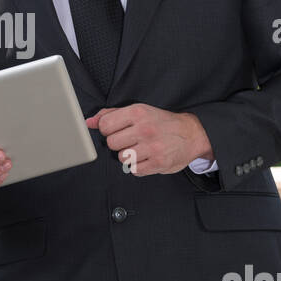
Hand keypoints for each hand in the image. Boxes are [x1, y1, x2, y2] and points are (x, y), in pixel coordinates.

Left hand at [86, 104, 211, 176]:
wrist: (191, 134)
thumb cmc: (161, 122)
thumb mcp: (138, 111)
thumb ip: (111, 115)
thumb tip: (89, 122)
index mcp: (138, 112)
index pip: (105, 125)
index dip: (107, 130)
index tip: (117, 130)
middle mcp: (145, 129)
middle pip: (112, 143)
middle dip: (118, 144)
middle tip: (130, 140)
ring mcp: (152, 147)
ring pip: (122, 158)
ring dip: (128, 156)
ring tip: (139, 149)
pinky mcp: (159, 163)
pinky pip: (134, 170)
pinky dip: (138, 166)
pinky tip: (146, 157)